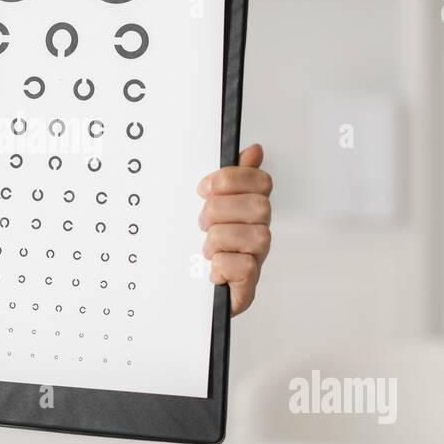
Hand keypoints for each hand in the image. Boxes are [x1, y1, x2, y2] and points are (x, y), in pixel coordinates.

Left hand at [197, 143, 271, 315]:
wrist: (182, 292)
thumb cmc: (197, 247)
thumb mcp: (207, 207)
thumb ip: (229, 179)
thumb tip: (253, 150)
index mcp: (250, 209)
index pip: (261, 181)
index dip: (232, 179)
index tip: (204, 188)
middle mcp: (259, 232)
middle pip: (259, 206)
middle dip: (220, 210)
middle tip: (203, 222)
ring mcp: (256, 259)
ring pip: (253, 236)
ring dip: (219, 240)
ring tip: (207, 249)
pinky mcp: (247, 287)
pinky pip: (245, 268)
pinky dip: (222, 267)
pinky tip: (213, 269)